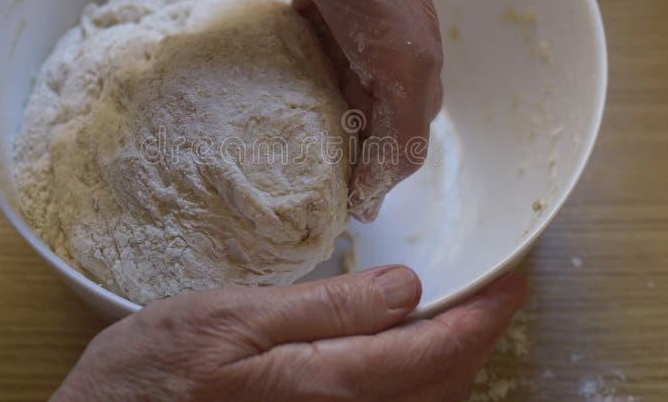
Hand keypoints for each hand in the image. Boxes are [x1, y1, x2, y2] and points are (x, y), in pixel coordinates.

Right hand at [53, 269, 526, 400]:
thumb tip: (405, 290)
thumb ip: (323, 311)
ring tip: (461, 314)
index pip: (435, 351)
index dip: (484, 315)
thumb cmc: (155, 374)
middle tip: (494, 290)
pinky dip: (419, 383)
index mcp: (325, 384)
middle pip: (442, 386)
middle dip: (478, 336)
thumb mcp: (230, 320)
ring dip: (453, 360)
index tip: (512, 281)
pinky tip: (408, 354)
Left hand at [173, 0, 443, 220]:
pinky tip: (269, 129)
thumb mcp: (405, 62)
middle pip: (363, 143)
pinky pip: (303, 90)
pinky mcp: (313, 42)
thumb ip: (403, 130)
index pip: (397, 159)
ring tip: (278, 176)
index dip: (369, 189)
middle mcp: (385, 78)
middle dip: (337, 173)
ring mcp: (347, 59)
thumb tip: (377, 196)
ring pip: (330, 120)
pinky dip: (289, 111)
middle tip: (299, 203)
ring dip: (311, 146)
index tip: (332, 216)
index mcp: (416, 88)